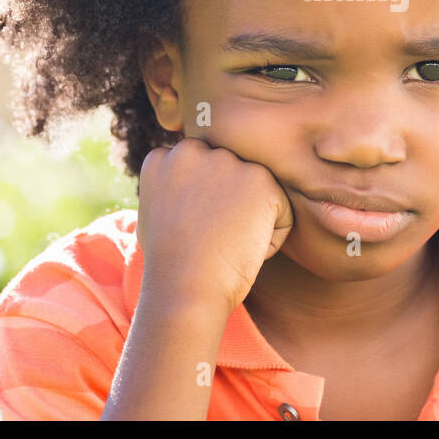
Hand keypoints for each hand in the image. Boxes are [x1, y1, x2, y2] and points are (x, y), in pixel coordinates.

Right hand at [135, 137, 293, 316]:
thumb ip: (174, 186)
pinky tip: (244, 249)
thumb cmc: (171, 266)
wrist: (186, 288)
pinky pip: (281, 208)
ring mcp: (227, 162)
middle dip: (229, 204)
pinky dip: (272, 236)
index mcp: (164, 157)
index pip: (200, 169)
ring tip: (227, 243)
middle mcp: (192, 150)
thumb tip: (191, 183)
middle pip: (230, 174)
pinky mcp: (259, 179)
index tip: (192, 230)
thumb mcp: (157, 214)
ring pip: (257, 190)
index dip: (202, 205)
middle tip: (212, 238)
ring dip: (251, 218)